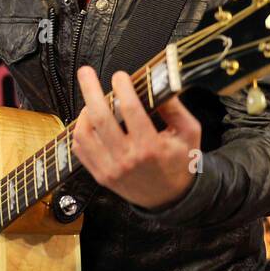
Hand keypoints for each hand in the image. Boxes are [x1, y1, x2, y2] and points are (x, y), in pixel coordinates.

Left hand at [71, 65, 202, 210]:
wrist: (170, 198)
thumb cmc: (180, 163)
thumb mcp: (189, 133)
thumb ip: (175, 108)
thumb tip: (158, 86)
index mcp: (150, 146)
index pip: (130, 109)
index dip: (122, 87)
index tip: (121, 76)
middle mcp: (127, 158)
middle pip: (99, 117)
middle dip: (90, 89)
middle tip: (86, 72)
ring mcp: (110, 168)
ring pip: (84, 133)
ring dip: (84, 111)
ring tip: (91, 100)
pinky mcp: (100, 175)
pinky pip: (80, 149)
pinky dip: (80, 131)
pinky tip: (88, 121)